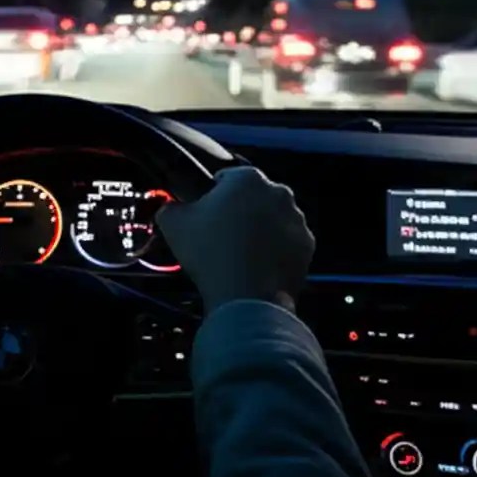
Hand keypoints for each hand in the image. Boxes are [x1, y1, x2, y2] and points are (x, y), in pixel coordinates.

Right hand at [157, 166, 313, 314]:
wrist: (247, 297)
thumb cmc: (211, 254)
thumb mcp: (173, 224)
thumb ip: (170, 207)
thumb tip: (170, 208)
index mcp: (247, 178)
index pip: (226, 178)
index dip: (212, 196)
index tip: (205, 216)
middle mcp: (279, 192)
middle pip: (253, 197)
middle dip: (240, 212)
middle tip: (221, 236)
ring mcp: (297, 219)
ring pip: (273, 218)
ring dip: (259, 230)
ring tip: (240, 254)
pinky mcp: (307, 245)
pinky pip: (287, 242)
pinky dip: (275, 250)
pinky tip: (257, 265)